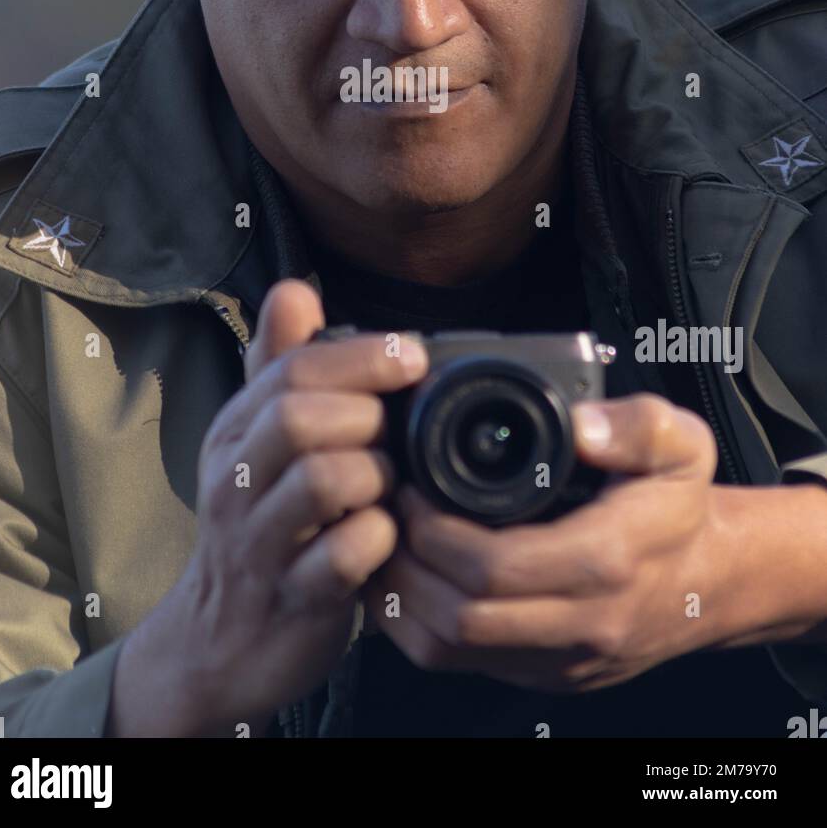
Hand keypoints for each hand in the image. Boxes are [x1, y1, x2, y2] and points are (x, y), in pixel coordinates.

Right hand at [109, 280, 427, 735]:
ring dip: (376, 473)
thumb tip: (293, 288)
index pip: (292, 370)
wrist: (222, 641)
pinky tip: (387, 536)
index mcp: (236, 433)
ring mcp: (261, 544)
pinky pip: (343, 557)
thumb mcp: (259, 440)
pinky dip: (378, 539)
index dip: (362, 355)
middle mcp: (237, 481)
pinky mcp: (294, 601)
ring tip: (391, 484)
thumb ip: (281, 365)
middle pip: (300, 417)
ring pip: (324, 480)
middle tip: (397, 430)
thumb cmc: (262, 523)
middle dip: (365, 414)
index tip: (414, 357)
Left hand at [364, 393, 724, 693]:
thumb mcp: (681, 445)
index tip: (411, 491)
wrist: (711, 580)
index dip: (436, 532)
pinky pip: (464, 664)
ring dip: (405, 601)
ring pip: (453, 651)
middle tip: (386, 514)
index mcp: (606, 561)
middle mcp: (582, 621)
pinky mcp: (545, 673)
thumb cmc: (682, 508)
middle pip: (463, 617)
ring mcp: (561, 657)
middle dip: (407, 565)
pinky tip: (409, 580)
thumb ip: (637, 425)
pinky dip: (422, 624)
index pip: (496, 566)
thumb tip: (582, 424)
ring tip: (385, 545)